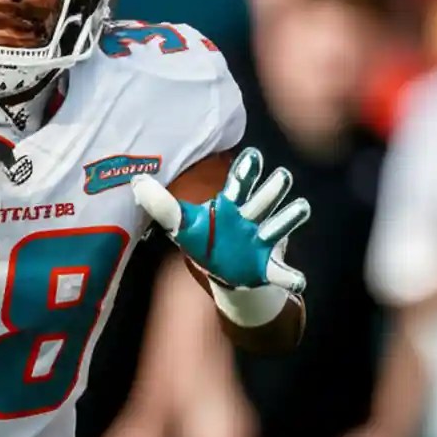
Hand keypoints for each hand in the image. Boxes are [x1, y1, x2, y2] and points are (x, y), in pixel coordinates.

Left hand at [132, 148, 310, 292]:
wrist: (222, 271)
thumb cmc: (204, 239)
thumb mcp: (180, 223)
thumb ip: (161, 204)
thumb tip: (136, 181)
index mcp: (230, 205)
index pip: (239, 183)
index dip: (246, 170)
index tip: (252, 154)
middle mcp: (250, 218)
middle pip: (264, 199)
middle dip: (273, 189)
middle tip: (281, 176)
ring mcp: (262, 240)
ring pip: (280, 225)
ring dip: (290, 217)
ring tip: (300, 208)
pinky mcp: (268, 265)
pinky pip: (282, 272)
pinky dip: (292, 278)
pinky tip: (297, 282)